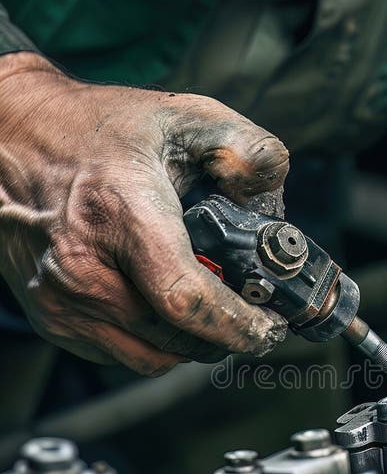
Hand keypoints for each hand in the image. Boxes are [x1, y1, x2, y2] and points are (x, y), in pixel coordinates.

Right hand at [0, 53, 288, 374]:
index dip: (236, 324)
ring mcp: (61, 299)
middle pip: (175, 337)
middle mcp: (82, 267)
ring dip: (191, 347)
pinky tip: (166, 309)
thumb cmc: (97, 128)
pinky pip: (120, 355)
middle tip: (253, 319)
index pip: (184, 298)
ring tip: (213, 316)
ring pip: (150, 358)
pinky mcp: (50, 318)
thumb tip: (272, 192)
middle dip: (226, 336)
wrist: (10, 138)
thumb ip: (243, 146)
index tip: (269, 328)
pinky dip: (154, 343)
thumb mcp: (182, 115)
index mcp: (119, 214)